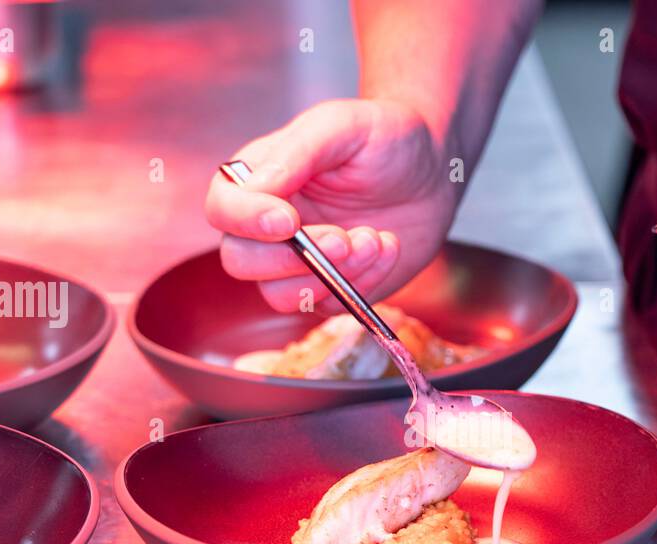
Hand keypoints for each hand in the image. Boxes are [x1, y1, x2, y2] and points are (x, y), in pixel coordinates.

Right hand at [206, 98, 458, 311]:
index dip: (247, 221)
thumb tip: (258, 185)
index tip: (289, 220)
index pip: (223, 209)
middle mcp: (269, 226)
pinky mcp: (330, 288)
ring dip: (331, 275)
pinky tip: (387, 246)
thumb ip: (299, 149)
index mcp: (261, 180)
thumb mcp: (344, 125)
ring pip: (281, 296)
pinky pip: (329, 305)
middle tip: (344, 238)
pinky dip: (362, 284)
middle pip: (240, 261)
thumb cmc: (384, 137)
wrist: (433, 170)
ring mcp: (298, 263)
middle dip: (292, 259)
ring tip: (374, 239)